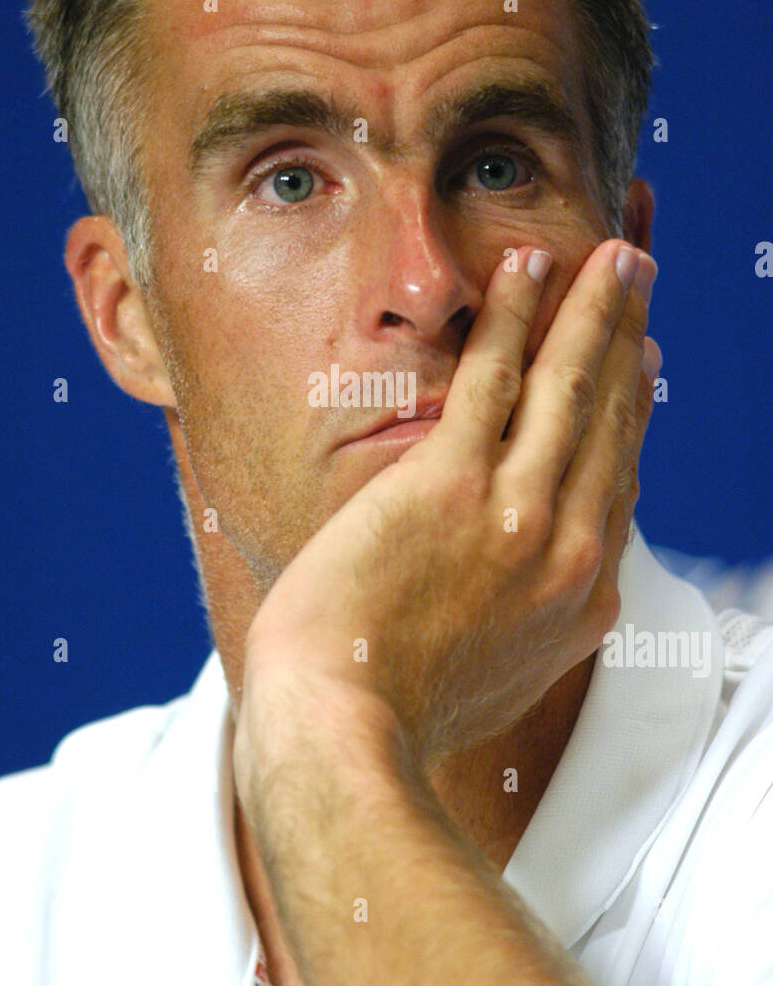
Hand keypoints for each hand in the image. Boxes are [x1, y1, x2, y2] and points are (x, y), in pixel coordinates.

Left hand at [238, 239, 658, 777]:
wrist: (345, 729)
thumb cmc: (399, 712)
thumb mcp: (495, 681)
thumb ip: (524, 628)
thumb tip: (516, 600)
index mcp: (581, 601)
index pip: (619, 481)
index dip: (634, 411)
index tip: (639, 367)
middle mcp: (567, 551)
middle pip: (612, 422)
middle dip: (629, 339)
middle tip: (640, 280)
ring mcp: (517, 513)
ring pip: (572, 388)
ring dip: (596, 311)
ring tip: (615, 256)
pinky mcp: (452, 483)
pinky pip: (497, 378)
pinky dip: (515, 316)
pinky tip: (528, 268)